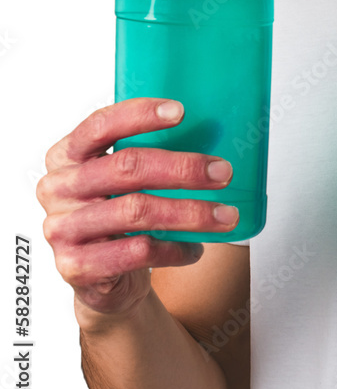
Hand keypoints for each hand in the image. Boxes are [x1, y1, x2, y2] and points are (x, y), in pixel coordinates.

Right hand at [36, 98, 237, 324]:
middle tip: (223, 172)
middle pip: (126, 168)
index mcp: (66, 155)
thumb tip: (212, 134)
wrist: (100, 277)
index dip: (139, 114)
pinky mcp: (76, 266)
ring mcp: (63, 228)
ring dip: (190, 213)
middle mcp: (58, 188)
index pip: (99, 125)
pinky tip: (196, 248)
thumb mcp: (121, 180)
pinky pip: (137, 251)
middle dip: (183, 168)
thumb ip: (147, 155)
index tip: (180, 111)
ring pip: (137, 211)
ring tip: (226, 215)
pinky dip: (175, 249)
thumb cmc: (119, 213)